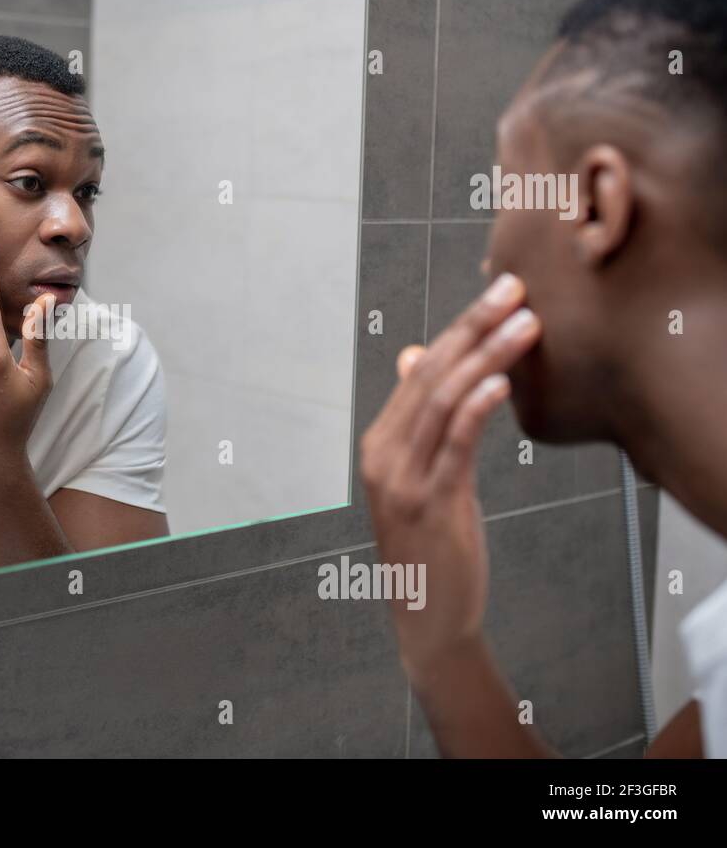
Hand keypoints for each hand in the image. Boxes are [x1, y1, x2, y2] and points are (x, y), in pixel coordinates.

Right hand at [359, 273, 541, 683]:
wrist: (428, 615)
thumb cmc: (432, 544)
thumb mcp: (420, 475)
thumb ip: (419, 419)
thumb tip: (414, 357)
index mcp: (380, 442)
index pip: (421, 371)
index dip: (461, 328)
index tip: (499, 293)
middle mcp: (383, 454)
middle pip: (429, 375)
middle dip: (473, 327)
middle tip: (513, 289)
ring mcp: (402, 479)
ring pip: (443, 401)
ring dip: (487, 357)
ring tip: (525, 325)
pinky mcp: (430, 503)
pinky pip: (454, 445)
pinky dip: (477, 407)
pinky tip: (502, 381)